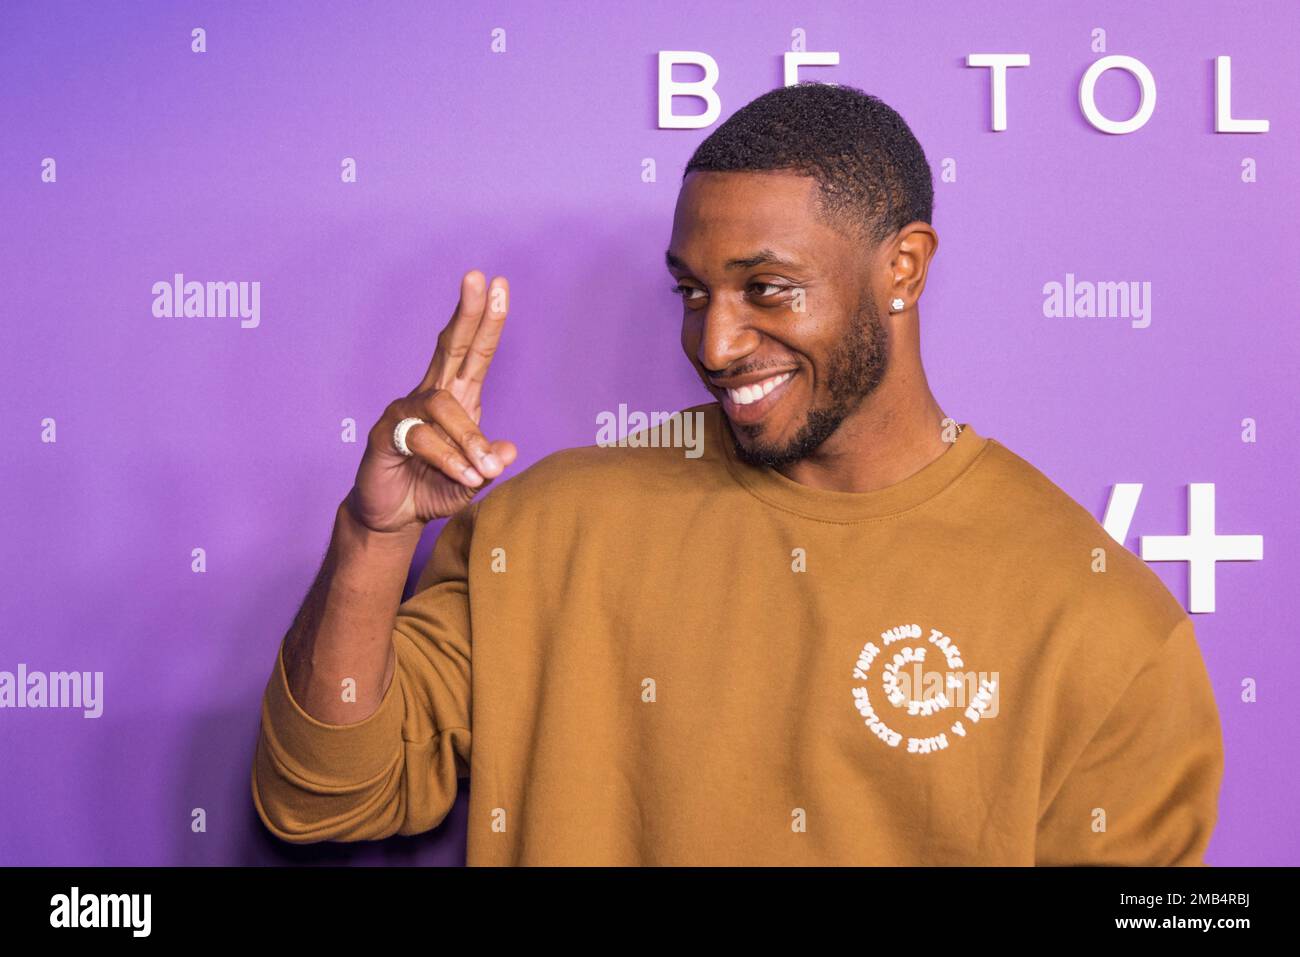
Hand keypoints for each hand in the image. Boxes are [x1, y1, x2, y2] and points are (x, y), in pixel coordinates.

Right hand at [346, 269, 516, 534]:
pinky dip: (447, 457)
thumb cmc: (434, 489)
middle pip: (451, 345)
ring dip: (469, 439)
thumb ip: (490, 464)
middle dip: (468, 312)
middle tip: (480, 278)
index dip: (488, 320)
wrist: (393, 516)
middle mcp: (432, 396)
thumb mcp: (473, 480)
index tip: (500, 285)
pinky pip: (421, 436)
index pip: (475, 352)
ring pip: (444, 406)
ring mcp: (406, 411)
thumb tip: (508, 451)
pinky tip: (462, 475)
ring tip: (480, 471)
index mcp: (458, 398)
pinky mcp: (386, 434)